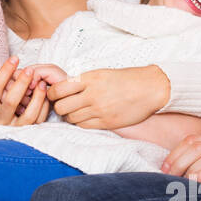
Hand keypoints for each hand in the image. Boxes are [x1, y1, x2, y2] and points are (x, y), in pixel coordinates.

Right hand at [0, 57, 50, 127]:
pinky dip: (43, 106)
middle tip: (29, 69)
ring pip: (28, 114)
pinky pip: (38, 120)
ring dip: (37, 96)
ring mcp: (14, 129)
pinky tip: (43, 94)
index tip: (14, 59)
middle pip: (11, 100)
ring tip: (40, 82)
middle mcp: (0, 121)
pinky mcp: (27, 132)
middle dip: (21, 82)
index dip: (5, 71)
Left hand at [47, 65, 170, 130]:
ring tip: (75, 111)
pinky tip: (85, 117)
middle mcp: (92, 94)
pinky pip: (84, 126)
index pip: (58, 89)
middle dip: (58, 107)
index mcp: (89, 78)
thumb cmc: (125, 79)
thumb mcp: (101, 73)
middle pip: (61, 107)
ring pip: (71, 118)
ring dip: (69, 116)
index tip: (53, 94)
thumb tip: (62, 89)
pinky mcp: (107, 122)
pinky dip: (80, 123)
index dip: (51, 93)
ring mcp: (99, 110)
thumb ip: (82, 82)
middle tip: (63, 104)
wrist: (149, 88)